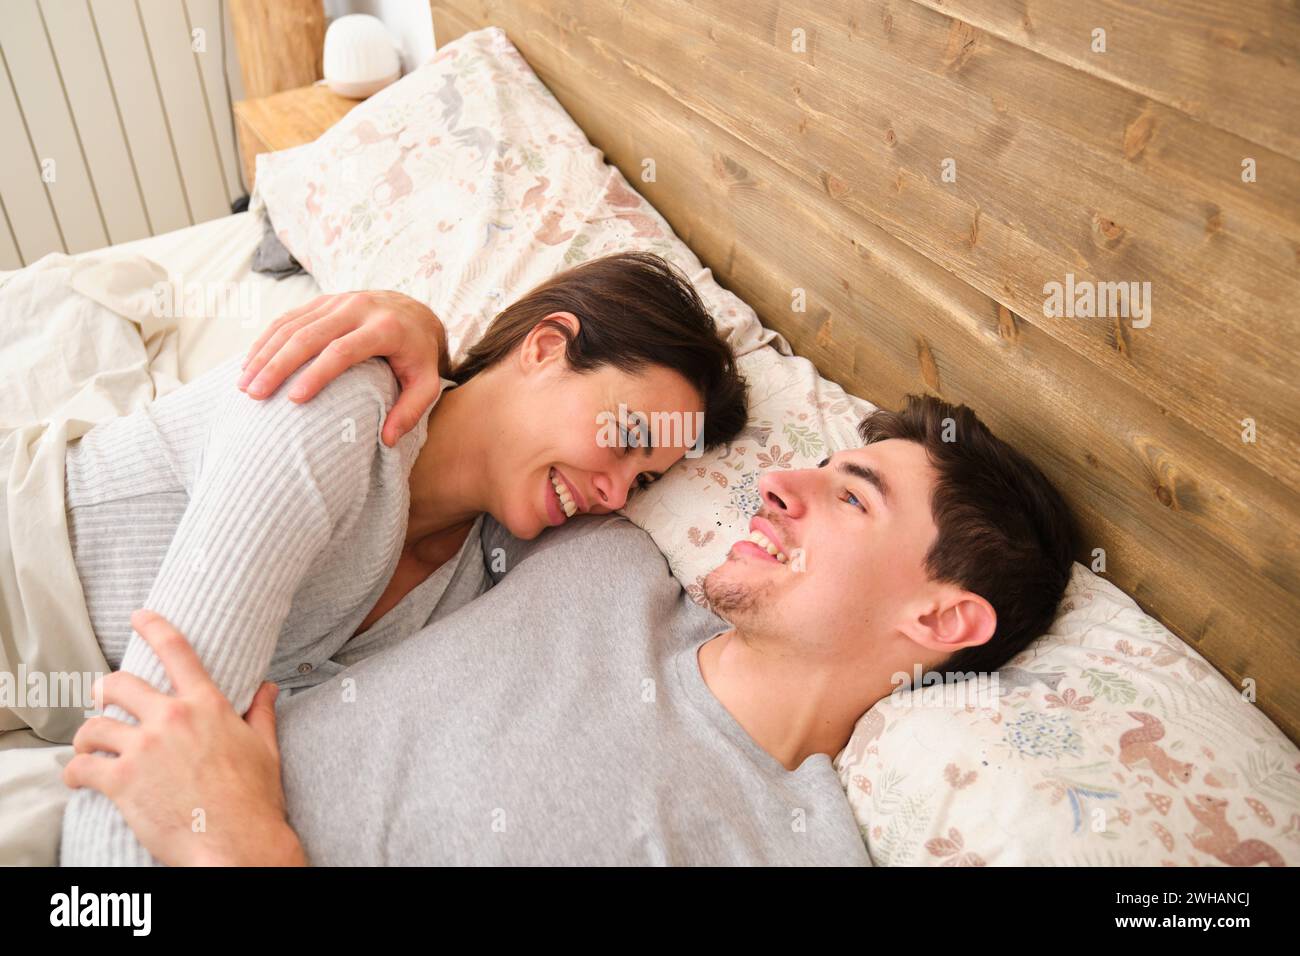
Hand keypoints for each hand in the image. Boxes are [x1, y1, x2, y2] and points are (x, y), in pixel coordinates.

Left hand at [63, 610, 306, 866]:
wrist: (238, 843)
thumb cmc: (254, 799)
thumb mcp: (265, 748)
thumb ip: (261, 713)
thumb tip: (267, 687)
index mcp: (206, 706)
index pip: (176, 652)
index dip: (154, 627)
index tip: (139, 617)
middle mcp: (171, 719)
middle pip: (119, 684)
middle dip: (105, 691)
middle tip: (102, 700)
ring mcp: (144, 749)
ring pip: (94, 726)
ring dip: (86, 736)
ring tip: (88, 745)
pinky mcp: (121, 781)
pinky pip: (81, 766)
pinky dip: (74, 770)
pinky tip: (78, 775)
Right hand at [238, 290, 449, 446]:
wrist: (415, 311)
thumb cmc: (418, 356)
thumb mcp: (427, 383)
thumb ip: (411, 410)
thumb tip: (387, 440)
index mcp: (385, 328)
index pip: (343, 351)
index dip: (317, 374)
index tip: (294, 400)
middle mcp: (358, 308)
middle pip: (309, 336)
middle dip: (278, 365)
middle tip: (255, 394)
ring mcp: (337, 301)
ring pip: (292, 325)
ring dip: (264, 354)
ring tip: (244, 385)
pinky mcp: (322, 301)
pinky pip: (288, 318)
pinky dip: (265, 340)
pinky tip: (249, 364)